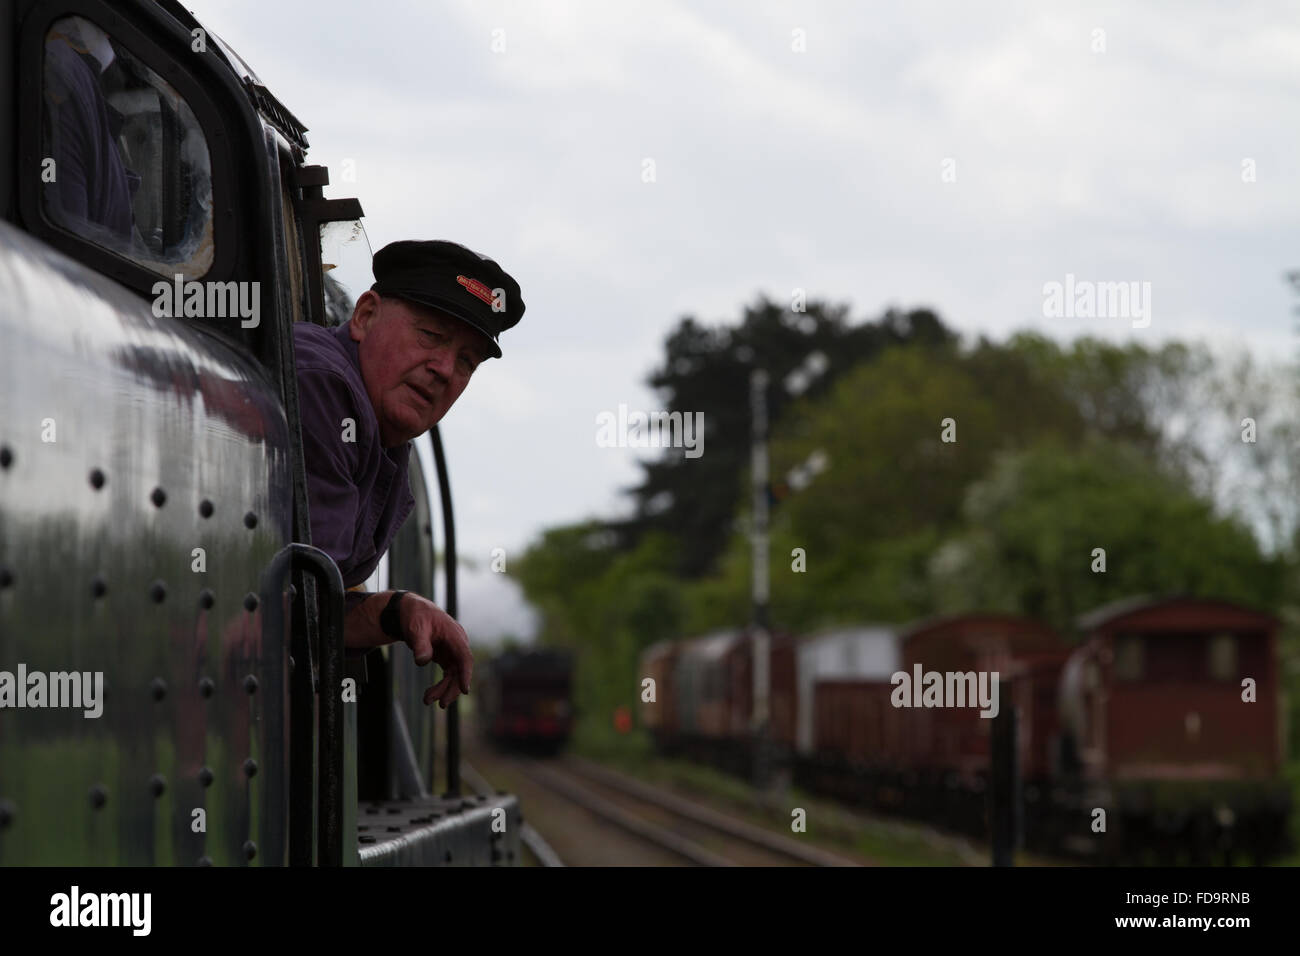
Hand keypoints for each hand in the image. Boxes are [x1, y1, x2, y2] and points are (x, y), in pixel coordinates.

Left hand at [399, 593, 472, 707]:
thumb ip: (420, 645)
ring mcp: (452, 651)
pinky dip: (440, 685)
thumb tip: (422, 661)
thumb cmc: (415, 617)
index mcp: (454, 634)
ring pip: (454, 675)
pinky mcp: (446, 657)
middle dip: (452, 688)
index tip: (465, 689)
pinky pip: (447, 675)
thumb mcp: (416, 629)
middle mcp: (457, 644)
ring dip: (443, 689)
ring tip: (427, 700)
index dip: (466, 673)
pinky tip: (429, 695)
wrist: (409, 612)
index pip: (464, 656)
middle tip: (441, 704)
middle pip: (460, 669)